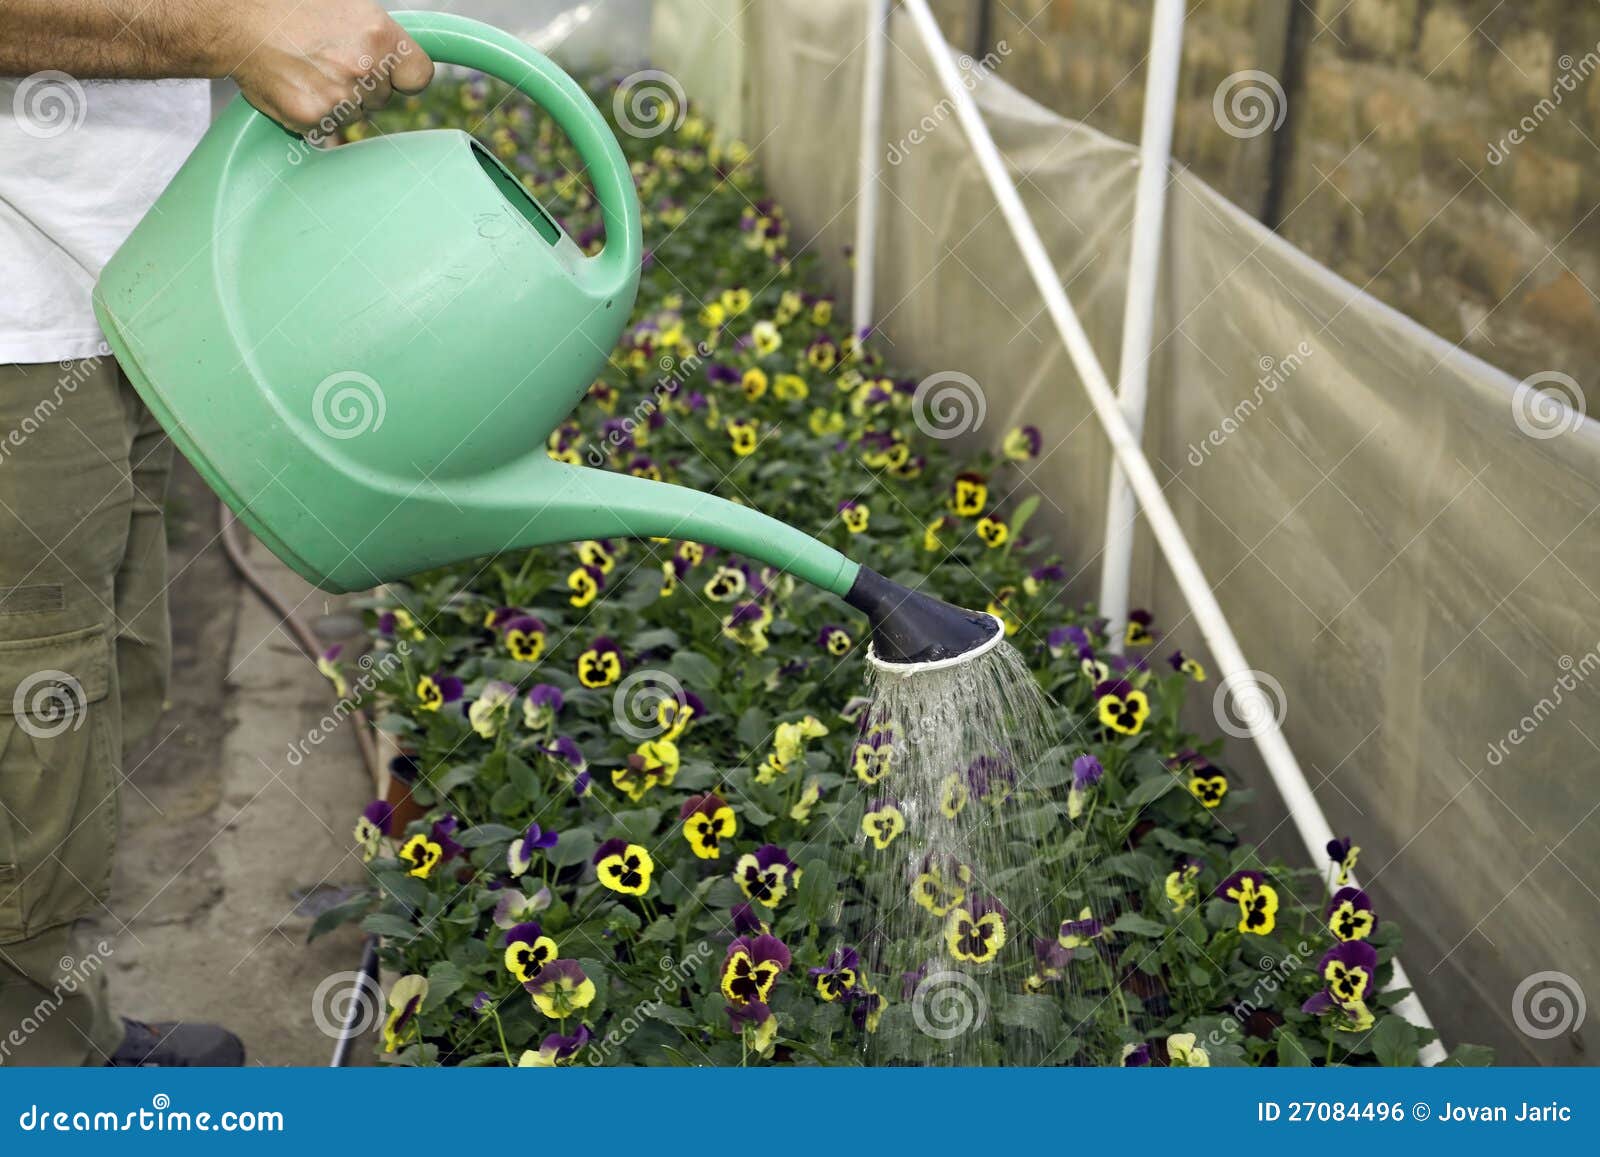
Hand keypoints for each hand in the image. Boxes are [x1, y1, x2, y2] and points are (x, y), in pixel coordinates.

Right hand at [221, 0, 434, 135]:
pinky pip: (330, 128)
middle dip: (364, 85)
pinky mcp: (315, 118)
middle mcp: (365, 69)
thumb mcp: (347, 5)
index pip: (419, 75)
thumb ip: (379, 35)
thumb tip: (399, 60)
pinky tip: (298, 87)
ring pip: (357, 114)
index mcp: (380, 35)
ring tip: (309, 70)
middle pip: (383, 97)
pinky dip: (316, 115)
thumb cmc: (289, 7)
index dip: (403, 76)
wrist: (237, 21)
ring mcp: (340, 97)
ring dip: (340, 101)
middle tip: (330, 61)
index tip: (392, 74)